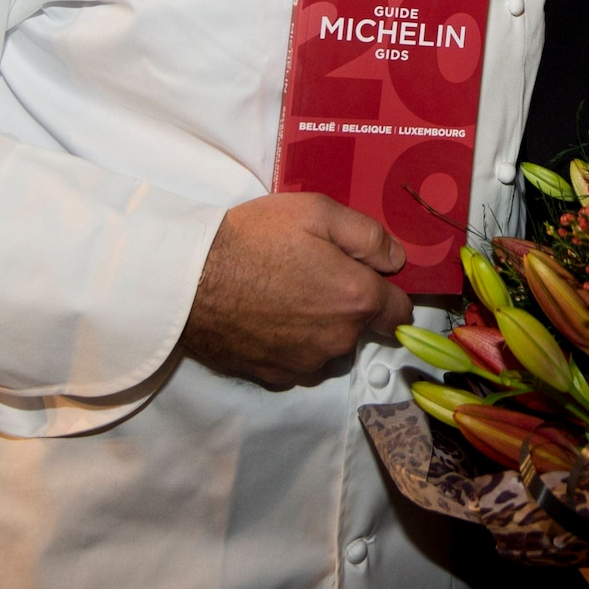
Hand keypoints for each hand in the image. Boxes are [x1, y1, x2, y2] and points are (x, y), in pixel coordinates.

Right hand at [181, 194, 411, 387]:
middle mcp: (337, 340)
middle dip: (347, 306)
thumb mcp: (317, 212)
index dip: (388, 294)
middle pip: (361, 330)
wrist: (188, 278)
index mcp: (356, 299)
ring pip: (329, 350)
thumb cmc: (252, 239)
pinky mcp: (272, 376)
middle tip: (311, 275)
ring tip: (285, 296)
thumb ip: (368, 236)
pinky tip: (266, 318)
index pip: (399, 313)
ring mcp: (304, 364)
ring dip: (320, 330)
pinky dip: (290, 345)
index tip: (369, 281)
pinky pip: (297, 363)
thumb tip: (396, 260)